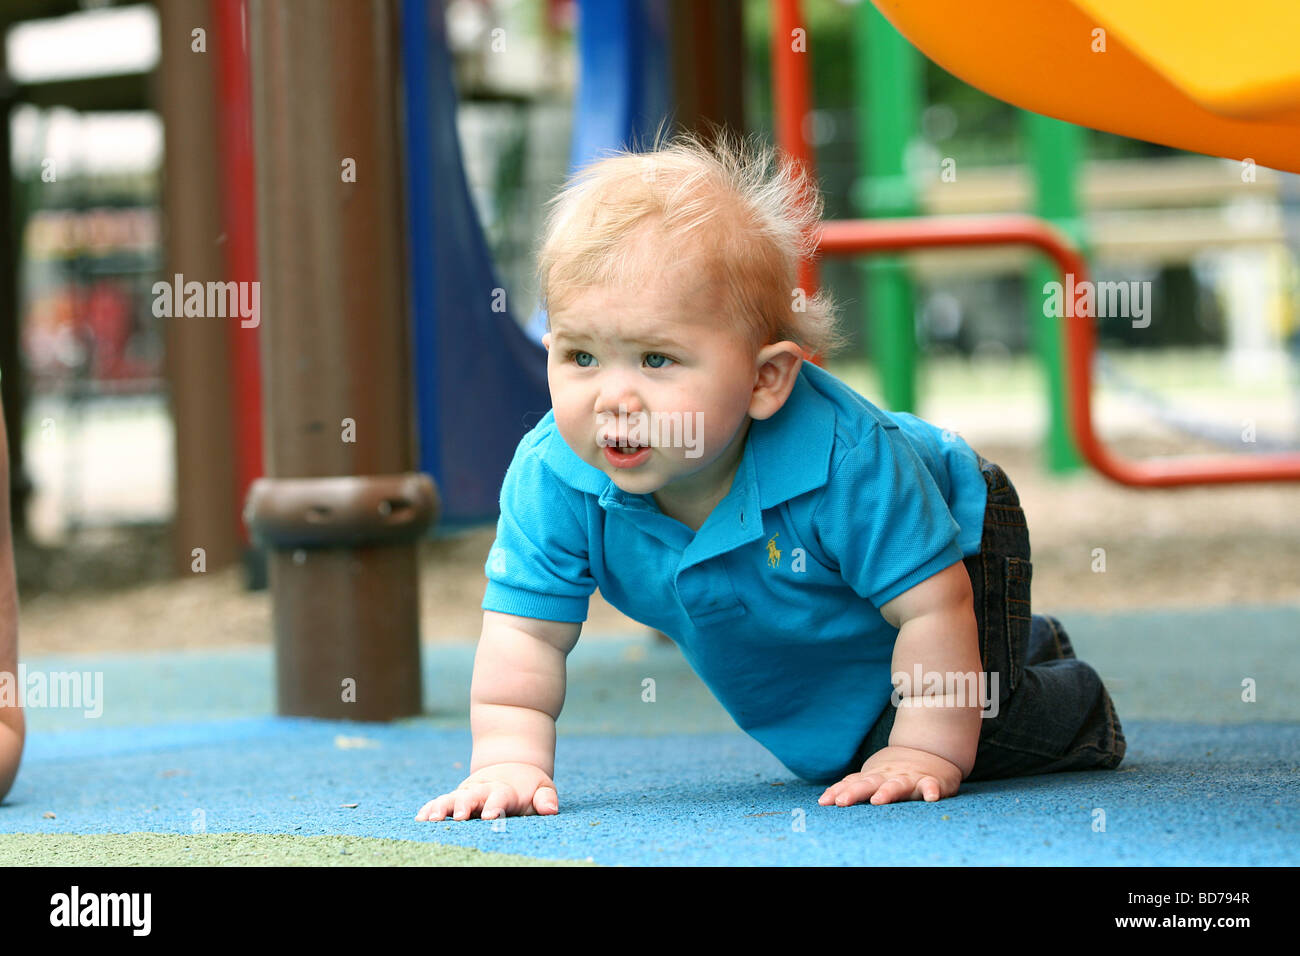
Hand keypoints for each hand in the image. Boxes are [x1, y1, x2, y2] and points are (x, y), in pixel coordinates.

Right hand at [415, 762, 557, 821]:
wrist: (512, 763)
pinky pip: (441, 801)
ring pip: (452, 798)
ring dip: (442, 808)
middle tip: (458, 817)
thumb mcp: (543, 787)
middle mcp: (483, 790)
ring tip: (430, 819)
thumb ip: (546, 798)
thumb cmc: (529, 785)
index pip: (500, 797)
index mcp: (505, 790)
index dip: (495, 805)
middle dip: (464, 806)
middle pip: (472, 796)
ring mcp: (468, 793)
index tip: (490, 816)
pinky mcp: (457, 797)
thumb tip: (551, 808)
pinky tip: (420, 818)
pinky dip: (431, 808)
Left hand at [818, 745, 962, 806]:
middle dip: (854, 792)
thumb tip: (823, 800)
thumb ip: (852, 786)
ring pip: (897, 785)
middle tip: (841, 802)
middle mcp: (889, 776)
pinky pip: (931, 786)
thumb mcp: (873, 776)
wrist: (929, 748)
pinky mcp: (931, 781)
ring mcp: (910, 778)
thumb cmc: (895, 770)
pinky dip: (931, 791)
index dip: (838, 792)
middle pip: (869, 784)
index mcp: (874, 776)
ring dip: (888, 792)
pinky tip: (931, 798)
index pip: (853, 783)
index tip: (824, 802)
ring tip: (878, 800)